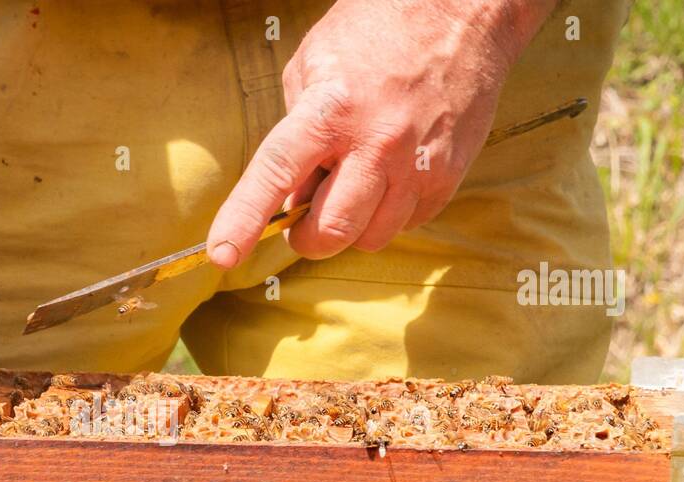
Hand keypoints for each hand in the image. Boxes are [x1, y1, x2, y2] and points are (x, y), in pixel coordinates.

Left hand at [207, 0, 555, 264]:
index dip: (244, 220)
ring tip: (352, 182)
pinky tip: (387, 176)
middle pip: (332, 231)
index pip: (276, 174)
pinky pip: (407, 224)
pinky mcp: (448, 176)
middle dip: (309, 237)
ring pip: (370, 237)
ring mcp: (417, 164)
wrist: (460, 13)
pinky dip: (388, 214)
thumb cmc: (376, 33)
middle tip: (302, 219)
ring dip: (351, 225)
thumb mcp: (312, 67)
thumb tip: (290, 197)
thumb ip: (294, 135)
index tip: (223, 254)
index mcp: (330, 109)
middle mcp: (376, 142)